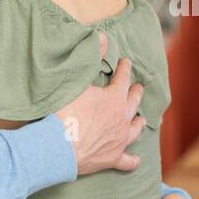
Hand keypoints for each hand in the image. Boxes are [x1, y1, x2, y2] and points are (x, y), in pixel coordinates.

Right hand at [54, 31, 145, 174]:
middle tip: (138, 88)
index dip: (125, 69)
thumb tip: (103, 37)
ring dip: (138, 123)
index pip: (123, 79)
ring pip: (134, 130)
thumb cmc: (63, 113)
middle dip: (136, 93)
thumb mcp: (77, 80)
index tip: (127, 62)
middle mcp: (122, 119)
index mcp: (114, 98)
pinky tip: (136, 161)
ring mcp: (119, 140)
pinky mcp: (111, 159)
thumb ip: (92, 58)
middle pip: (133, 103)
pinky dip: (132, 161)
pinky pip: (126, 161)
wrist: (56, 146)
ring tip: (141, 119)